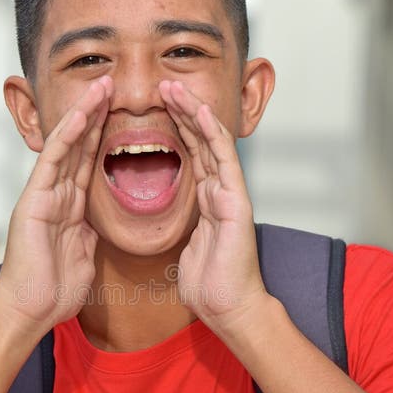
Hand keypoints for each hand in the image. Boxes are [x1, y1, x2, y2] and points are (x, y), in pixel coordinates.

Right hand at [0, 76, 112, 333]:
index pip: (90, 161)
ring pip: (67, 144)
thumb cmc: (55, 289)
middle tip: (114, 82)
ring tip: (102, 85)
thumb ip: (90, 232)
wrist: (31, 310)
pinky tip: (82, 113)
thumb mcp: (84, 253)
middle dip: (97, 113)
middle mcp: (56, 194)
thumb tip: (98, 223)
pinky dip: (68, 135)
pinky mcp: (34, 200)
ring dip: (85, 113)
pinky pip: (54, 161)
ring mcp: (44, 194)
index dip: (106, 135)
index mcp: (70, 206)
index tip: (125, 111)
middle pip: (80, 145)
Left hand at [159, 80, 267, 337]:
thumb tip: (171, 223)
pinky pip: (224, 160)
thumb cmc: (210, 285)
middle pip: (200, 140)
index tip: (156, 107)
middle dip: (182, 110)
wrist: (229, 309)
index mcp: (207, 200)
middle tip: (163, 84)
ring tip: (174, 87)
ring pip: (211, 142)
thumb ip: (184, 227)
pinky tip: (199, 112)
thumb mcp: (186, 248)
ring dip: (193, 112)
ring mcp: (230, 193)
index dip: (175, 127)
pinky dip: (212, 134)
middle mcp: (220, 191)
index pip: (191, 154)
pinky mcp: (236, 202)